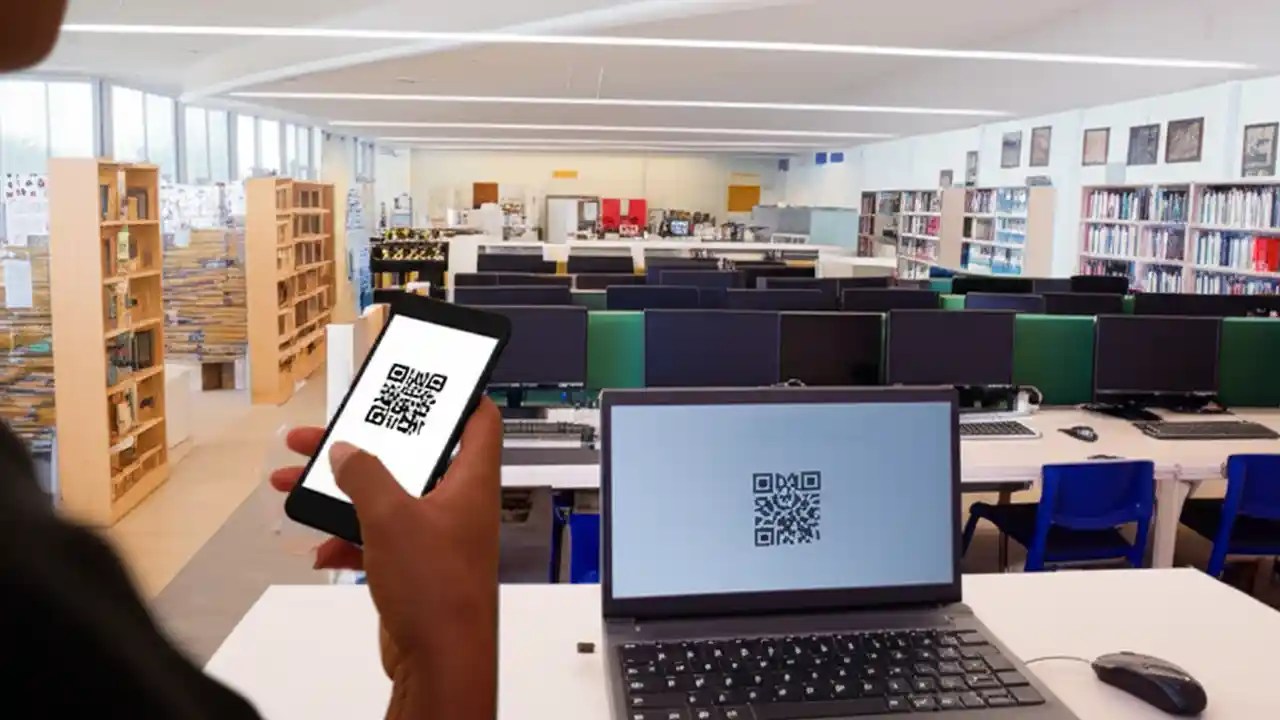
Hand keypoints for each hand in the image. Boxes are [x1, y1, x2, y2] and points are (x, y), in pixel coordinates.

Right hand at [270, 398, 501, 719]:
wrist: (440, 663)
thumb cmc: (440, 593)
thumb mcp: (392, 517)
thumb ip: (365, 476)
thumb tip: (348, 452)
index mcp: (470, 481)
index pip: (479, 419)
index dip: (461, 393)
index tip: (433, 376)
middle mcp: (458, 504)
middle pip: (413, 457)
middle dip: (367, 445)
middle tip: (328, 432)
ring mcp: (436, 536)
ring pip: (386, 498)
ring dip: (344, 492)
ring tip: (298, 484)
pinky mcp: (414, 567)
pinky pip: (376, 539)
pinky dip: (349, 538)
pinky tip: (325, 545)